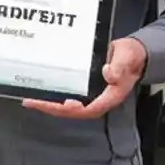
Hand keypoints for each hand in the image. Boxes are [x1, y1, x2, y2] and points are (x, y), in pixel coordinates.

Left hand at [22, 37, 147, 118]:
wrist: (132, 53)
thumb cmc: (130, 55)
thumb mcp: (127, 57)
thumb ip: (119, 66)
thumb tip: (108, 74)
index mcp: (110, 95)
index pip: (91, 108)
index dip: (76, 109)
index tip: (64, 104)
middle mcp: (99, 99)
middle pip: (74, 111)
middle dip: (53, 108)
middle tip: (33, 102)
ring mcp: (91, 95)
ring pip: (69, 106)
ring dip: (50, 104)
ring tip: (31, 100)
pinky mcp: (85, 89)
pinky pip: (68, 96)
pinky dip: (54, 96)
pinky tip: (42, 92)